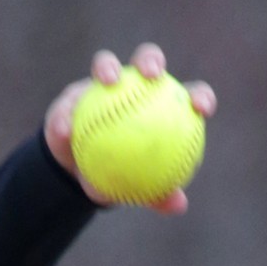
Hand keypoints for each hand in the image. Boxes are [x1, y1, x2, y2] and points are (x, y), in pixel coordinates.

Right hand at [43, 43, 216, 214]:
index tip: (201, 108)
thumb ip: (159, 194)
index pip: (186, 96)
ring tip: (107, 81)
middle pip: (147, 61)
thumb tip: (177, 205)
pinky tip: (65, 130)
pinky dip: (67, 115)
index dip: (199, 95)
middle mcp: (133, 87)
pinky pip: (69, 103)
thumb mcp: (140, 190)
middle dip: (151, 61)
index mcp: (160, 106)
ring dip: (106, 67)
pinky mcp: (72, 95)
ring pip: (104, 65)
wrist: (84, 175)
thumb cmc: (123, 179)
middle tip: (152, 76)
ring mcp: (101, 86)